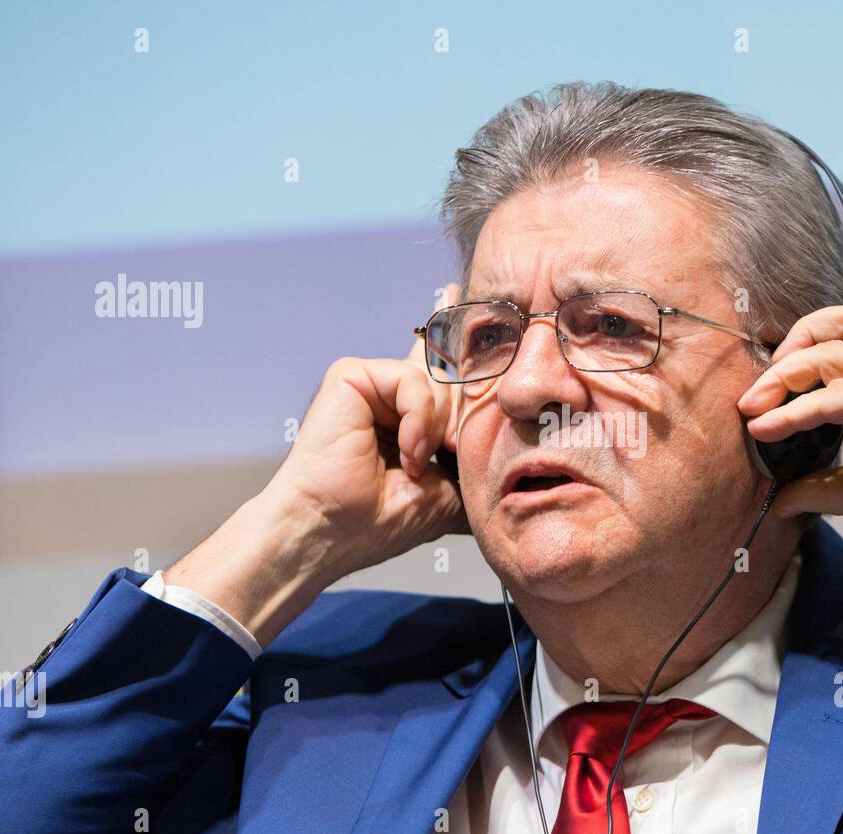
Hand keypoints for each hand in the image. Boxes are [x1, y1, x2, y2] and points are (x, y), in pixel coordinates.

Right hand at [164, 284, 468, 645]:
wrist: (330, 531)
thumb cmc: (379, 521)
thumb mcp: (447, 489)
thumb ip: (470, 458)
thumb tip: (512, 452)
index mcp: (409, 417)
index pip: (442, 370)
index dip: (460, 336)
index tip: (464, 294)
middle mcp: (391, 394)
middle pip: (448, 372)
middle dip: (462, 405)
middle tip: (445, 448)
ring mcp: (372, 384)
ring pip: (435, 382)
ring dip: (433, 429)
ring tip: (414, 465)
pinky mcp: (352, 376)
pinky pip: (411, 379)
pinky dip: (416, 418)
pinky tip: (406, 451)